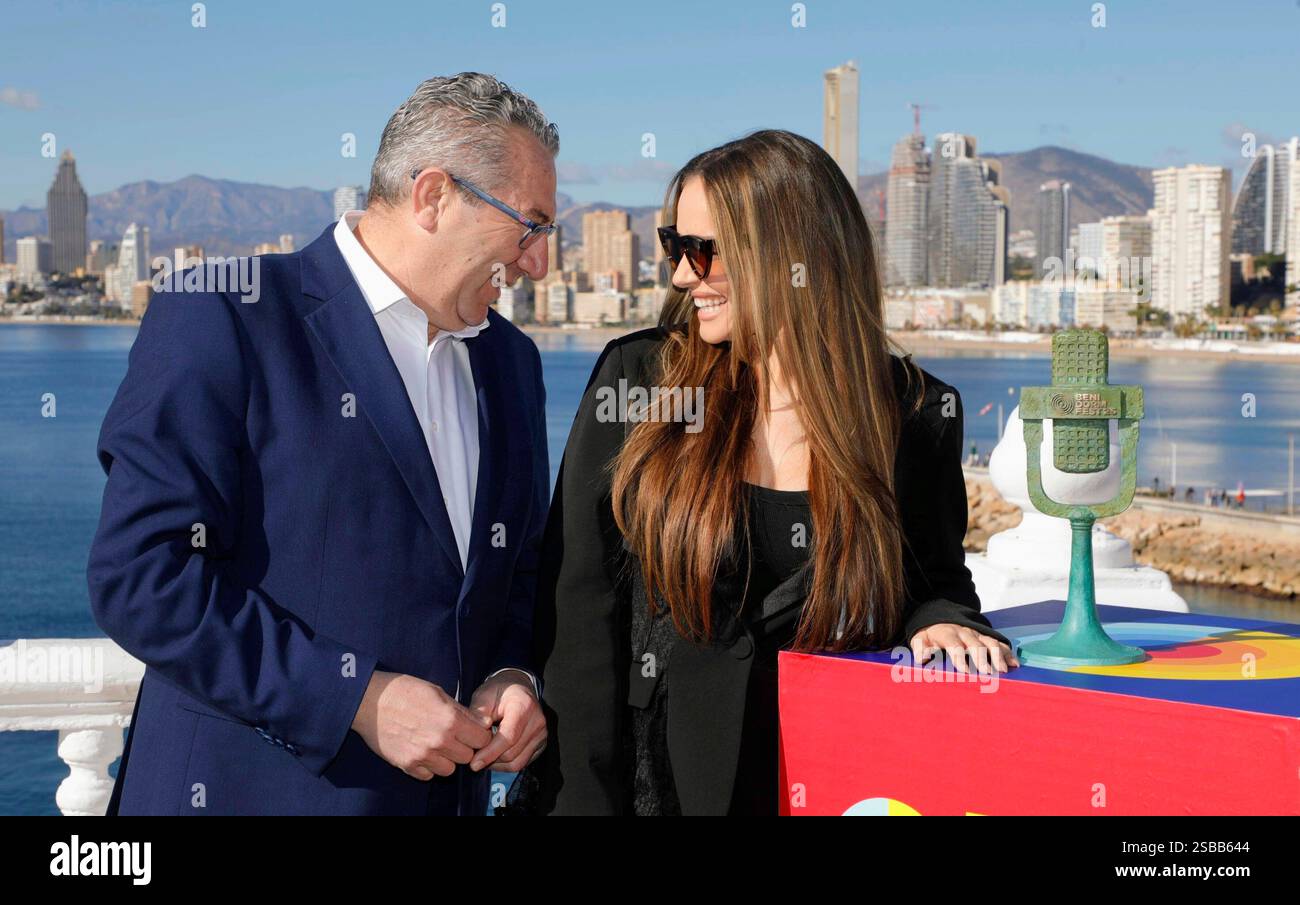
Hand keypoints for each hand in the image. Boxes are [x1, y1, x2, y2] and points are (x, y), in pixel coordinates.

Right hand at [351, 670, 494, 780]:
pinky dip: (428, 766)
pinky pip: (428, 775)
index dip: (479, 734)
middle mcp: (439, 741)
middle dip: (464, 747)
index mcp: (450, 719)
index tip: (472, 731)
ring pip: (449, 770)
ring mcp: (422, 755)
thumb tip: (483, 723)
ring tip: (437, 744)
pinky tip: (422, 751)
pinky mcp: (407, 765)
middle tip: (454, 737)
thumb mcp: (438, 692)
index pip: (482, 739)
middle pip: (468, 757)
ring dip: (446, 759)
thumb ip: (462, 711)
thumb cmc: (404, 691)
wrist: (369, 700)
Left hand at [467, 669, 546, 773]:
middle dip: (490, 760)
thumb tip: (474, 737)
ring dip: (497, 765)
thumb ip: (478, 715)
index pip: (508, 737)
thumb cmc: (498, 692)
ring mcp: (541, 734)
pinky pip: (522, 763)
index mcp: (524, 706)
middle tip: (473, 758)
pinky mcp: (540, 744)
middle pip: (512, 753)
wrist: (517, 688)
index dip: (490, 753)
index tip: (474, 763)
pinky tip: (494, 755)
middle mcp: (537, 722)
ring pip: (517, 763)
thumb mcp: (484, 696)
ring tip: (483, 756)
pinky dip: (505, 765)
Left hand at [910, 623, 1019, 674]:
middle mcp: (965, 633)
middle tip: (988, 673)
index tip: (965, 671)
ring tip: (1004, 670)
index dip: (959, 657)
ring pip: (990, 642)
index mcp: (947, 634)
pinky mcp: (985, 637)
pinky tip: (1014, 664)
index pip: (954, 645)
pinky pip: (999, 643)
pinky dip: (1007, 653)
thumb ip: (920, 648)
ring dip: (998, 655)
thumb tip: (922, 658)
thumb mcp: (920, 639)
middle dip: (982, 658)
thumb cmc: (930, 635)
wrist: (940, 618)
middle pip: (976, 644)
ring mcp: (977, 634)